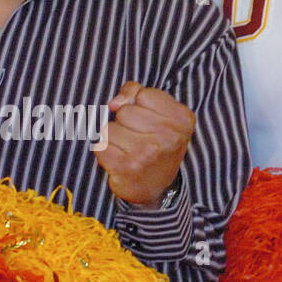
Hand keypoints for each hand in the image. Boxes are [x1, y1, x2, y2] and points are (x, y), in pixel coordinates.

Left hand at [94, 81, 194, 206]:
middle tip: (138, 139)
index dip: (139, 106)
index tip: (148, 121)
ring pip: (109, 129)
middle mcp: (168, 137)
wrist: (156, 188)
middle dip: (125, 123)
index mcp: (181, 119)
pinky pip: (100, 146)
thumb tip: (114, 104)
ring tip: (129, 150)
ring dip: (114, 139)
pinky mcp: (126, 168)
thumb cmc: (155, 144)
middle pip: (124, 112)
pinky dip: (106, 153)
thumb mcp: (158, 113)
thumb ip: (135, 94)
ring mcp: (146, 153)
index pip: (143, 94)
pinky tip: (120, 160)